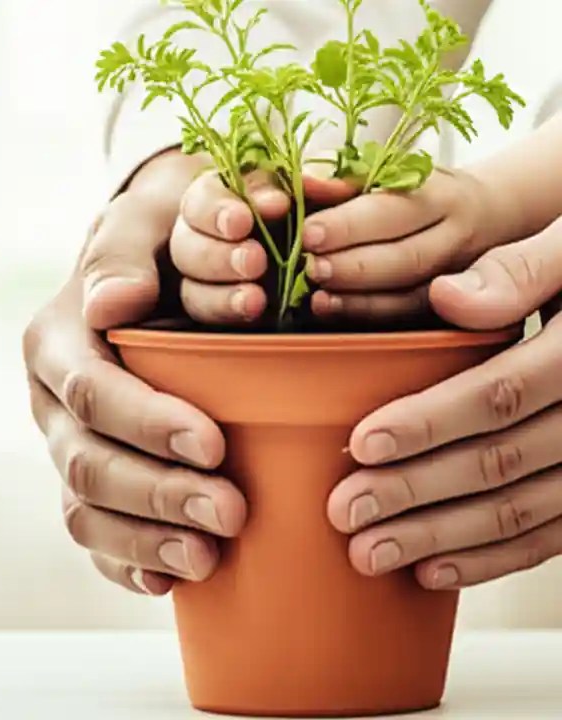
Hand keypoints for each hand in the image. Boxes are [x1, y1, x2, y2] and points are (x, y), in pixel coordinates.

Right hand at [23, 150, 247, 595]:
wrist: (155, 272)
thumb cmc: (162, 244)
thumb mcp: (145, 224)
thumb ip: (124, 251)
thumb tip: (111, 303)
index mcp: (54, 342)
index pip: (88, 392)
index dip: (146, 424)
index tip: (214, 444)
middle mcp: (49, 403)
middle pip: (87, 463)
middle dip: (157, 492)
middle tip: (232, 511)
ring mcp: (65, 450)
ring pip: (85, 511)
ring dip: (146, 539)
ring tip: (209, 557)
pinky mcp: (89, 487)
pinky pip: (94, 540)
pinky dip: (129, 565)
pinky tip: (171, 582)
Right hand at [170, 171, 356, 324]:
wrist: (297, 238)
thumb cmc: (296, 204)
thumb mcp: (301, 188)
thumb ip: (307, 184)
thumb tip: (315, 184)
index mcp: (213, 197)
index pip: (200, 201)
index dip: (217, 211)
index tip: (243, 220)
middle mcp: (198, 235)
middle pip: (186, 247)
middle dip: (220, 256)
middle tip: (254, 261)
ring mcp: (204, 274)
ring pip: (191, 286)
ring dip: (221, 294)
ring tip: (254, 298)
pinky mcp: (217, 303)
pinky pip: (206, 312)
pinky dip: (227, 311)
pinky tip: (252, 309)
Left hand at [303, 168, 508, 323]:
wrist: (487, 213)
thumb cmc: (417, 190)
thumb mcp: (390, 171)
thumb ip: (343, 180)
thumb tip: (304, 181)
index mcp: (440, 193)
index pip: (394, 211)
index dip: (350, 225)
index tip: (310, 232)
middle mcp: (455, 236)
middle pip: (407, 257)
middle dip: (354, 266)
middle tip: (311, 267)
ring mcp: (456, 274)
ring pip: (410, 293)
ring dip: (358, 298)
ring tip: (317, 295)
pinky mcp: (448, 303)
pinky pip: (408, 314)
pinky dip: (367, 314)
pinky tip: (331, 309)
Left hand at [327, 219, 561, 588]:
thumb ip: (520, 271)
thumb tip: (453, 297)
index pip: (503, 393)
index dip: (431, 421)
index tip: (363, 442)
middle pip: (502, 462)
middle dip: (416, 492)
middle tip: (344, 511)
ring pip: (522, 509)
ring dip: (440, 537)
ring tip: (366, 552)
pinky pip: (550, 534)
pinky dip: (490, 558)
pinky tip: (430, 571)